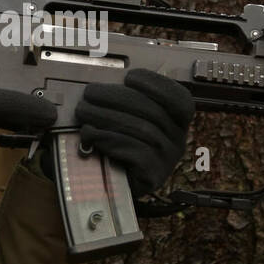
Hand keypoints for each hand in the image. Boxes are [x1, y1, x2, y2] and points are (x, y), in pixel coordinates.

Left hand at [72, 69, 195, 193]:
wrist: (117, 186)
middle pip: (153, 112)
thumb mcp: (130, 121)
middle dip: (117, 97)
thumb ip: (126, 102)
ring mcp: (168, 159)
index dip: (157, 85)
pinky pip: (134, 152)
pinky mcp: (153, 175)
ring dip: (106, 117)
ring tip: (83, 111)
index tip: (129, 77)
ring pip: (141, 130)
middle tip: (90, 93)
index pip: (179, 99)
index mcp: (177, 122)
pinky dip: (109, 139)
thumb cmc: (122, 147)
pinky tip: (91, 134)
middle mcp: (178, 140)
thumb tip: (107, 85)